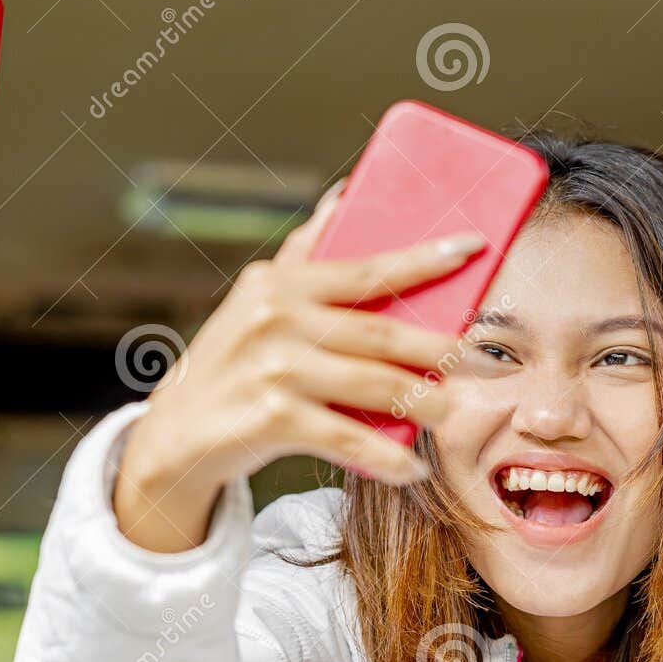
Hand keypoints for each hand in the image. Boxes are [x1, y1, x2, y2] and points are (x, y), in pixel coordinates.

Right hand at [113, 181, 485, 550]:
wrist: (176, 435)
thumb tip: (345, 191)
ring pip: (374, 385)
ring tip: (453, 414)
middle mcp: (276, 319)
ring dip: (424, 403)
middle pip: (382, 333)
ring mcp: (272, 368)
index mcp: (282, 284)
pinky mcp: (269, 417)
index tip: (475, 246)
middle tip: (486, 362)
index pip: (367, 268)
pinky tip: (410, 470)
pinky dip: (385, 457)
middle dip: (442, 349)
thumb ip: (305, 253)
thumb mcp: (259, 302)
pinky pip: (347, 437)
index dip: (425, 258)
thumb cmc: (236, 364)